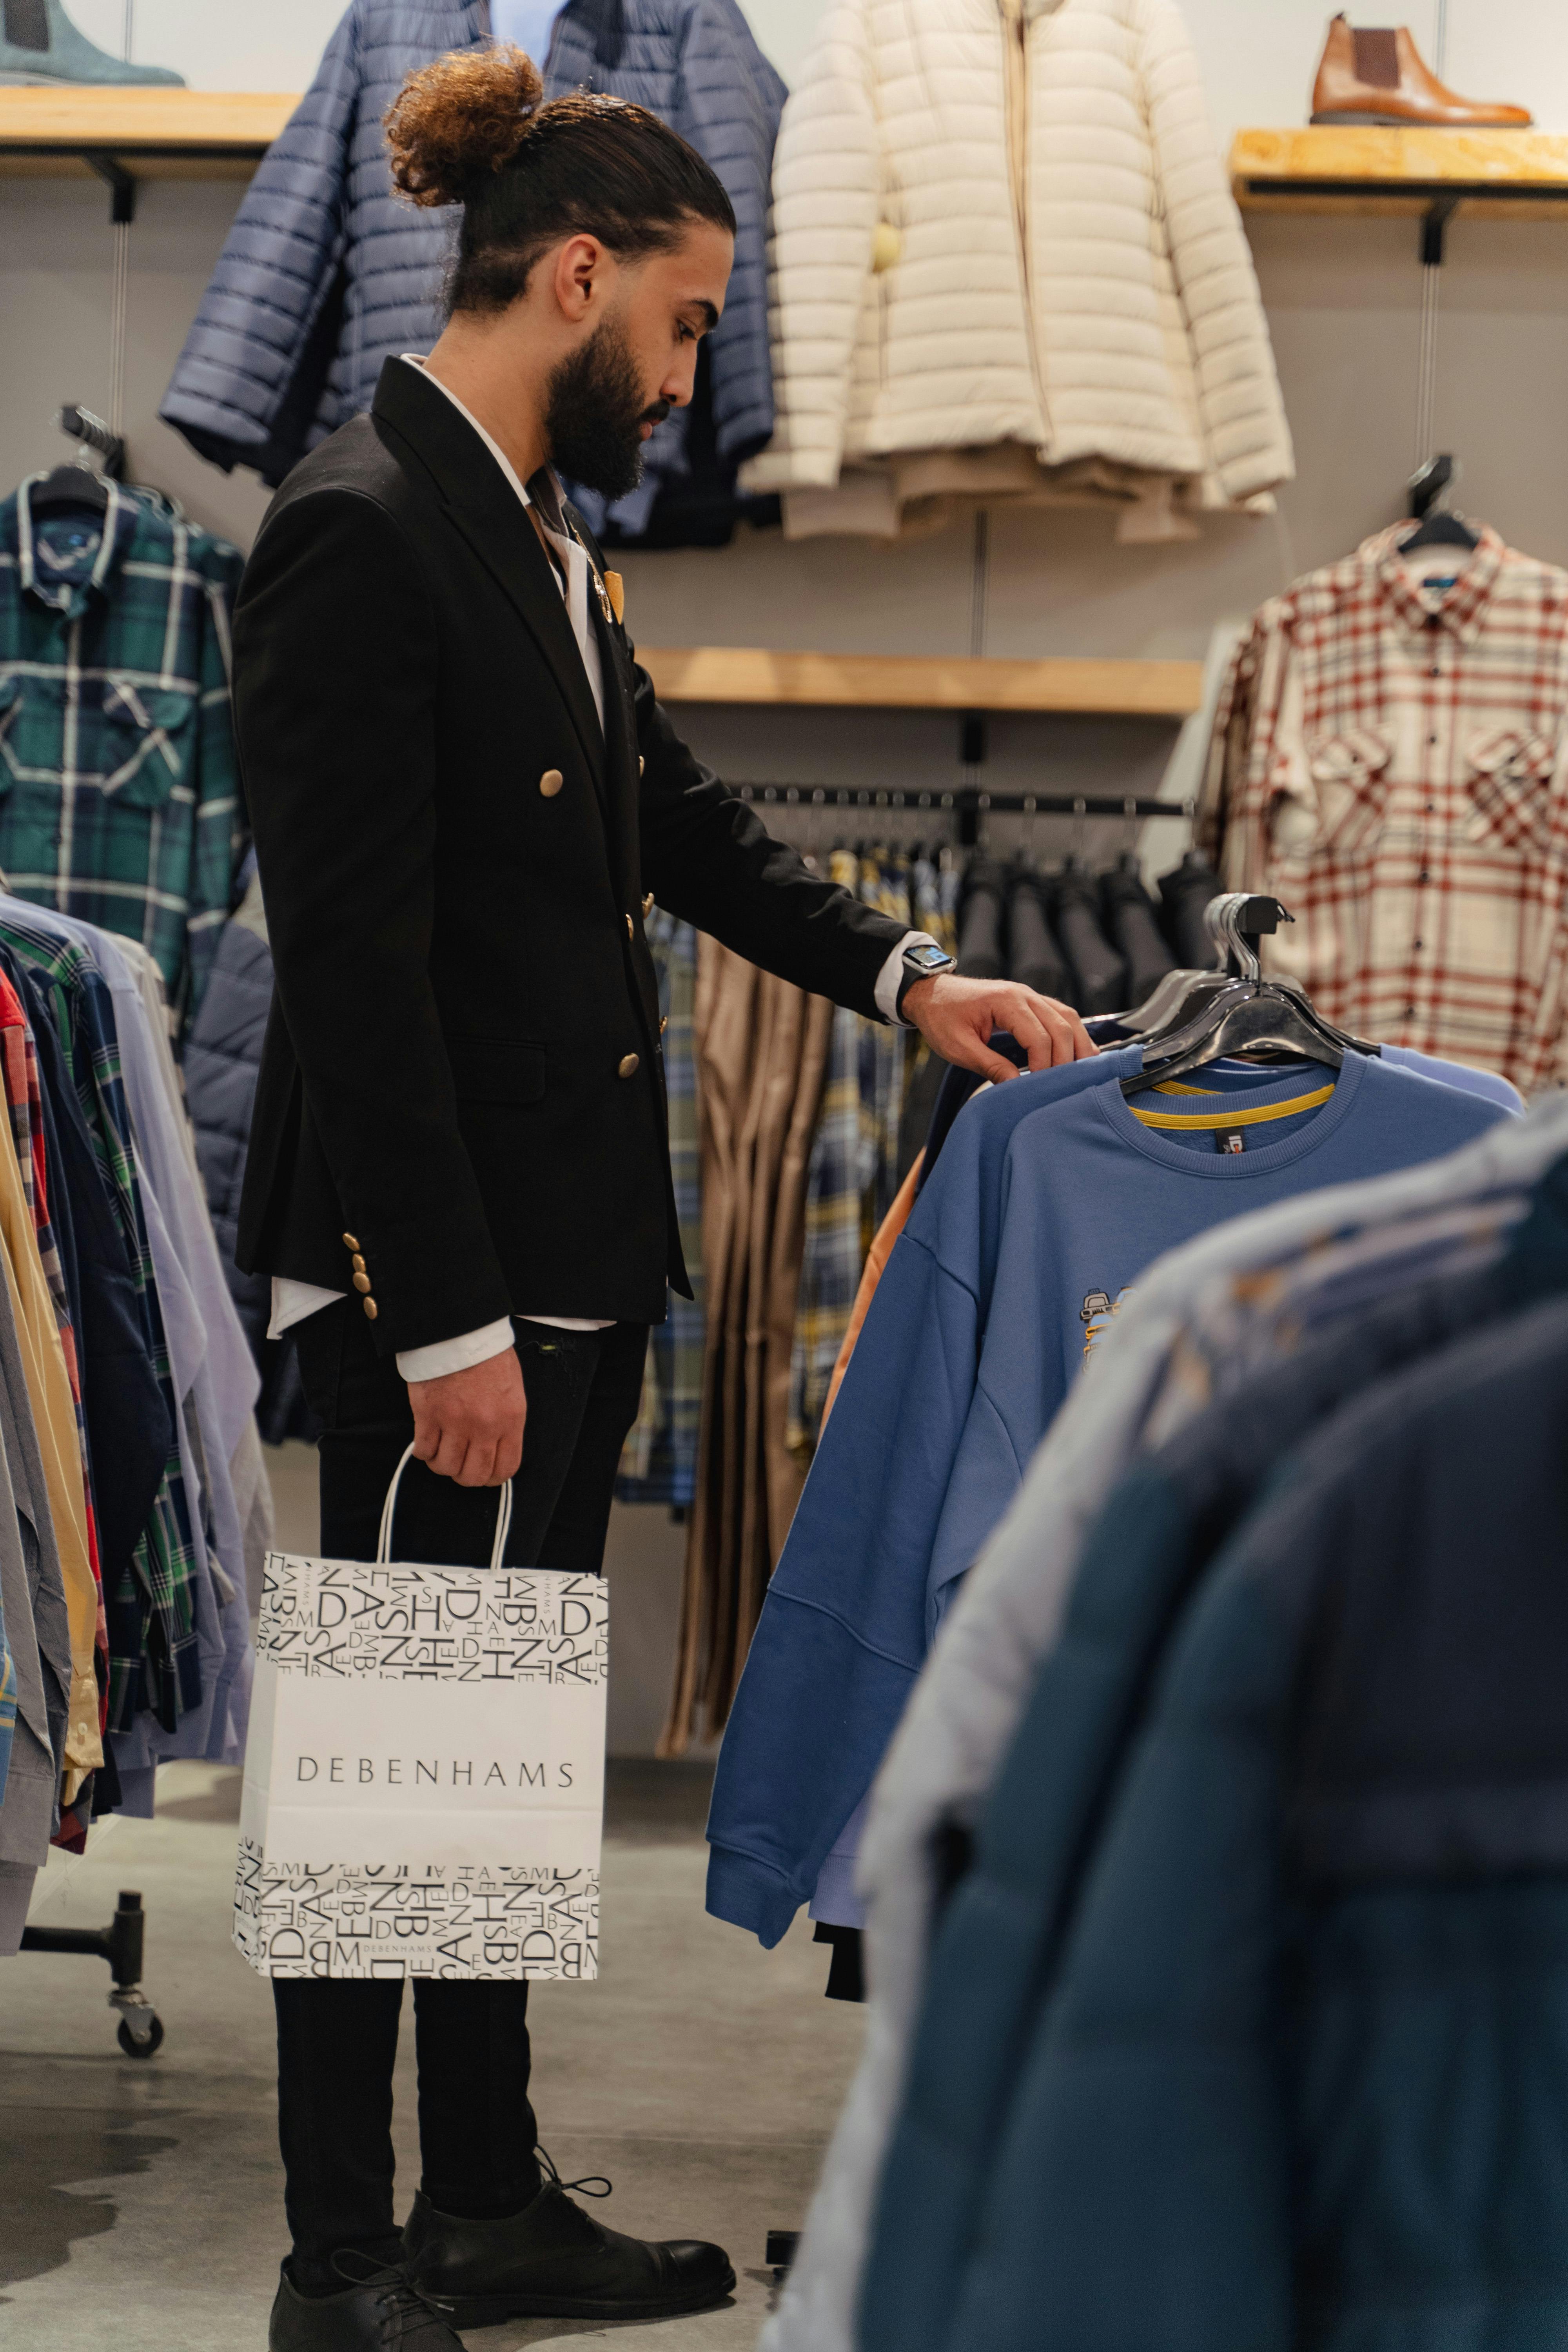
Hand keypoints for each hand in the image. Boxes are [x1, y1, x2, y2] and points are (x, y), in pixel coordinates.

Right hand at [408, 1348, 525, 1487]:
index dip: (492, 1478)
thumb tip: (496, 1449)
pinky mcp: (428, 1415)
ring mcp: (455, 1423)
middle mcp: (484, 1427)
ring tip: (442, 1452)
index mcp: (510, 1420)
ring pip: (446, 1467)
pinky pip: (424, 1450)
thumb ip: (506, 1423)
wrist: (460, 1331)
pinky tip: (427, 1442)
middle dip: (465, 1476)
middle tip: (460, 1464)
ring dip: (442, 1465)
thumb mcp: (512, 1391)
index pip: (505, 1468)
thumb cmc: (488, 1357)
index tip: (485, 1474)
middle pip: (473, 1475)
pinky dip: (424, 1452)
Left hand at [901, 972, 1096, 1082]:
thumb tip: (1017, 1086)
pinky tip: (1078, 1055)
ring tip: (1082, 1074)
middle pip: (1062, 1027)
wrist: (931, 993)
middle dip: (1066, 1059)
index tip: (1037, 1088)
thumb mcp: (958, 1047)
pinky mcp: (1031, 1002)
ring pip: (1068, 1018)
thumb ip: (989, 1065)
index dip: (1043, 1065)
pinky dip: (1072, 1035)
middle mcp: (1024, 994)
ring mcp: (1030, 996)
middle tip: (1061, 1087)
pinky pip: (1061, 1015)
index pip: (1039, 1037)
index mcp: (1006, 1001)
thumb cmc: (940, 1018)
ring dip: (1078, 1045)